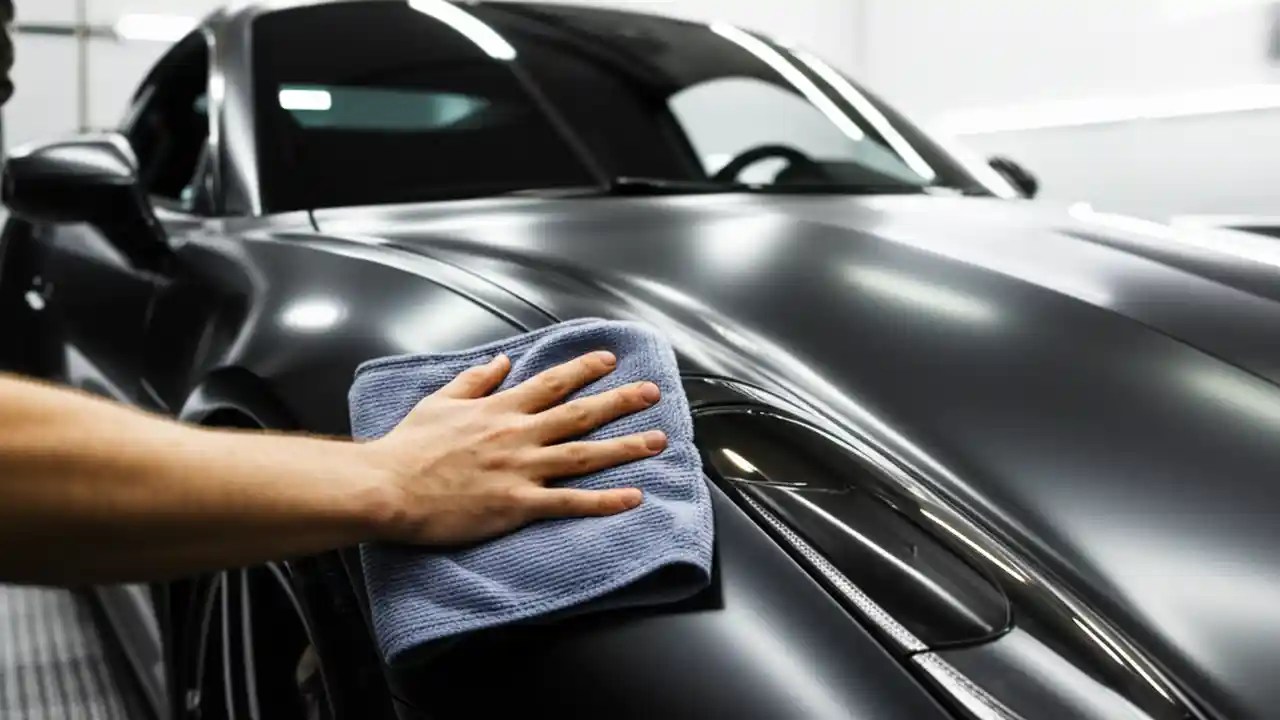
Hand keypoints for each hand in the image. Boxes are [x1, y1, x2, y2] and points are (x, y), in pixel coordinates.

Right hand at [361, 351, 664, 544]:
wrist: (388, 487)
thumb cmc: (407, 448)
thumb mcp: (440, 401)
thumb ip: (476, 380)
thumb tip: (502, 362)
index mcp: (499, 409)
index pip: (553, 382)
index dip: (585, 369)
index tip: (610, 360)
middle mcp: (518, 434)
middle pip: (581, 413)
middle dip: (621, 400)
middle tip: (653, 393)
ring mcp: (521, 469)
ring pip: (585, 454)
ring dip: (626, 447)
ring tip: (658, 440)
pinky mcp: (518, 504)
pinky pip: (570, 502)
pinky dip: (604, 500)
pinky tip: (633, 497)